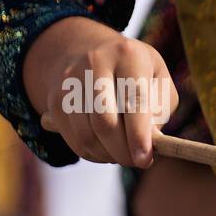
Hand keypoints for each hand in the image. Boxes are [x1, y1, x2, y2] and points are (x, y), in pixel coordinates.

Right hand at [23, 16, 177, 166]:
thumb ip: (160, 111)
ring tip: (122, 155)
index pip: (134, 101)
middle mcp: (95, 62)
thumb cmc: (138, 75)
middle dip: (122, 151)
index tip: (145, 160)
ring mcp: (70, 80)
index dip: (139, 135)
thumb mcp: (159, 83)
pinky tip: (105, 150)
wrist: (94, 53)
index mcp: (129, 55)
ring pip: (86, 134)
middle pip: (104, 121)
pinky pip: (73, 138)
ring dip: (107, 155)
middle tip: (136, 162)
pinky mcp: (56, 98)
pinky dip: (91, 153)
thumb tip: (148, 142)